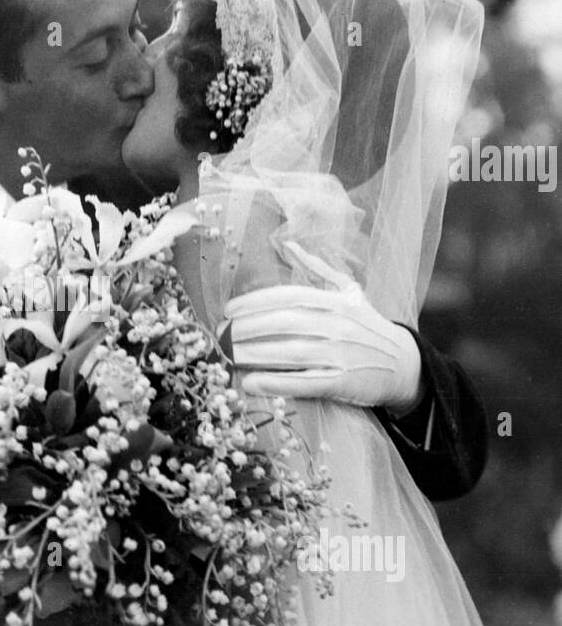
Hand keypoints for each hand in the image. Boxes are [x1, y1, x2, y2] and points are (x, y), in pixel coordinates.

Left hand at [224, 281, 423, 413]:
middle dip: (246, 329)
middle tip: (221, 335)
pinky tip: (251, 383)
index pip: (287, 296)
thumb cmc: (367, 326)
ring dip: (253, 355)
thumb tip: (288, 243)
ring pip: (289, 353)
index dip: (254, 302)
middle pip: (283, 324)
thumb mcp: (349, 291)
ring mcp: (339, 354)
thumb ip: (317, 268)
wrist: (404, 362)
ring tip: (227, 356)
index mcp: (333, 301)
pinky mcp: (341, 382)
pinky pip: (303, 382)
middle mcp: (336, 324)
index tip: (229, 310)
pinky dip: (275, 383)